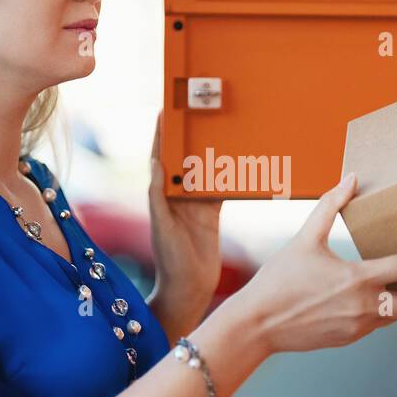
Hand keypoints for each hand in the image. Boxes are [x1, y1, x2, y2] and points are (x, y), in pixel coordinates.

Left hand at [147, 109, 223, 313]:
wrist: (189, 289)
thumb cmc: (169, 260)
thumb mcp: (162, 226)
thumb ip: (158, 196)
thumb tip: (156, 163)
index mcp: (160, 194)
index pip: (160, 156)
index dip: (162, 133)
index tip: (167, 108)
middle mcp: (176, 194)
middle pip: (185, 157)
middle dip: (191, 136)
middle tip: (202, 111)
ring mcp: (195, 203)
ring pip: (205, 169)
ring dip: (212, 152)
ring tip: (222, 128)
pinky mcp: (211, 213)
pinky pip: (222, 187)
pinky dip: (230, 174)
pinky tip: (240, 159)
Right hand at [230, 171, 396, 355]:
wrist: (257, 325)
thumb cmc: (279, 279)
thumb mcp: (304, 238)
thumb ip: (330, 206)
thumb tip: (351, 178)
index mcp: (360, 278)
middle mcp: (366, 306)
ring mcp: (358, 327)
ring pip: (395, 316)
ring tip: (389, 284)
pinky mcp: (348, 339)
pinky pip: (373, 324)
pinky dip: (376, 311)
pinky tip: (358, 298)